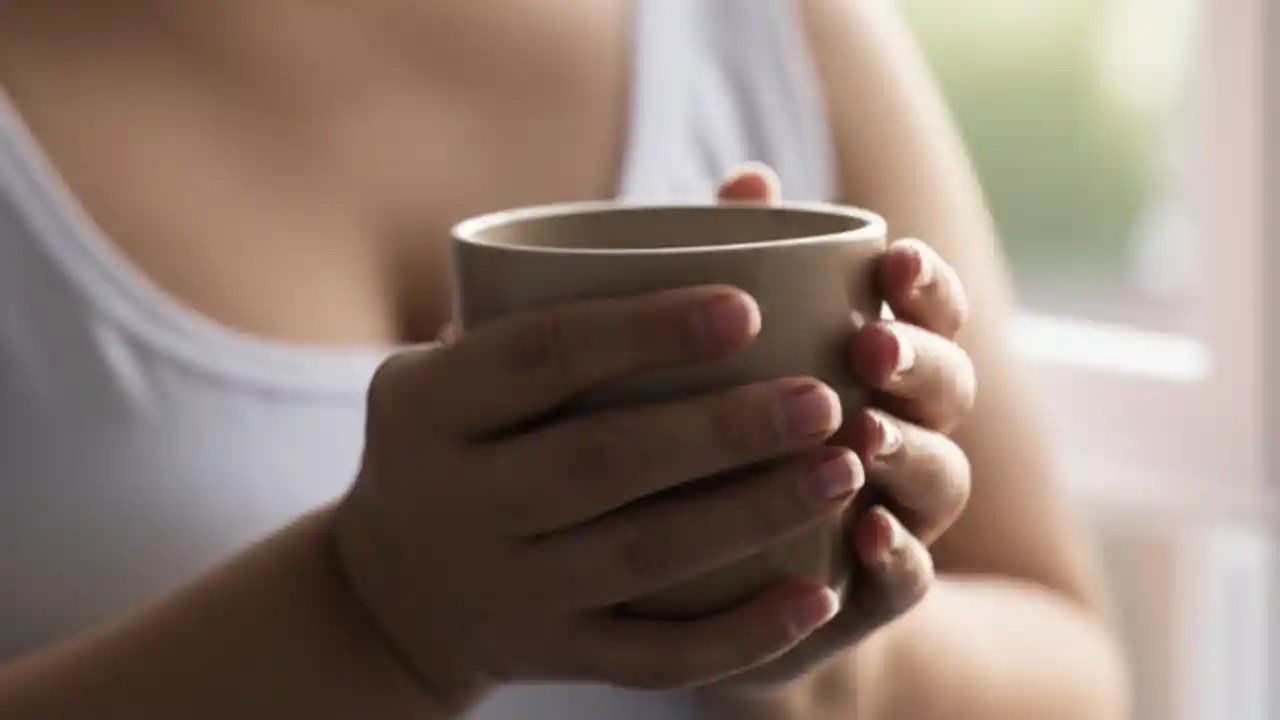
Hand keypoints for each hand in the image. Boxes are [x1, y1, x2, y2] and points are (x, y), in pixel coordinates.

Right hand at [331, 281, 861, 709]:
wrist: (390, 593)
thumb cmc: (459, 435)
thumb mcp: (470, 358)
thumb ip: (591, 281)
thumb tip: (752, 189)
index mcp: (427, 406)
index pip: (538, 356)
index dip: (642, 330)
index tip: (748, 306)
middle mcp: (458, 499)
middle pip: (600, 462)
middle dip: (720, 431)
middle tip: (824, 400)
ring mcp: (507, 587)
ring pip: (639, 557)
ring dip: (750, 516)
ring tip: (844, 469)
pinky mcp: (552, 655)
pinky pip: (651, 657)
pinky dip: (739, 634)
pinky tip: (815, 597)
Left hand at [705, 164, 975, 692]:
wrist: (712, 586)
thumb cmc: (727, 441)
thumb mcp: (725, 357)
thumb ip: (743, 270)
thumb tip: (749, 180)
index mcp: (883, 369)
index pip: (932, 316)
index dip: (930, 289)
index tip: (896, 261)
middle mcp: (907, 436)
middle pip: (950, 390)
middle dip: (920, 363)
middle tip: (871, 348)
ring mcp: (900, 515)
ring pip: (944, 479)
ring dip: (911, 452)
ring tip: (863, 435)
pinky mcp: (873, 594)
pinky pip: (910, 580)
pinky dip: (899, 555)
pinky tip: (866, 533)